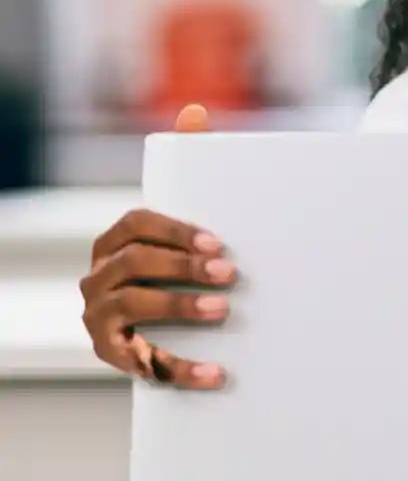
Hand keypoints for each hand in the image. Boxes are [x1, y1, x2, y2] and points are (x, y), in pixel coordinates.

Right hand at [79, 104, 234, 388]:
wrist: (169, 319)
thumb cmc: (183, 256)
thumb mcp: (187, 215)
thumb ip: (192, 158)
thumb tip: (195, 109)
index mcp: (116, 240)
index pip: (135, 224)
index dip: (175, 231)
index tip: (218, 243)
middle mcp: (99, 276)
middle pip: (134, 265)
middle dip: (182, 268)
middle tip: (230, 275)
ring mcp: (100, 316)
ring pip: (132, 306)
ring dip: (177, 308)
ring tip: (223, 311)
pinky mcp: (113, 353)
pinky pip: (144, 363)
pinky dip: (181, 368)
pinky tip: (217, 373)